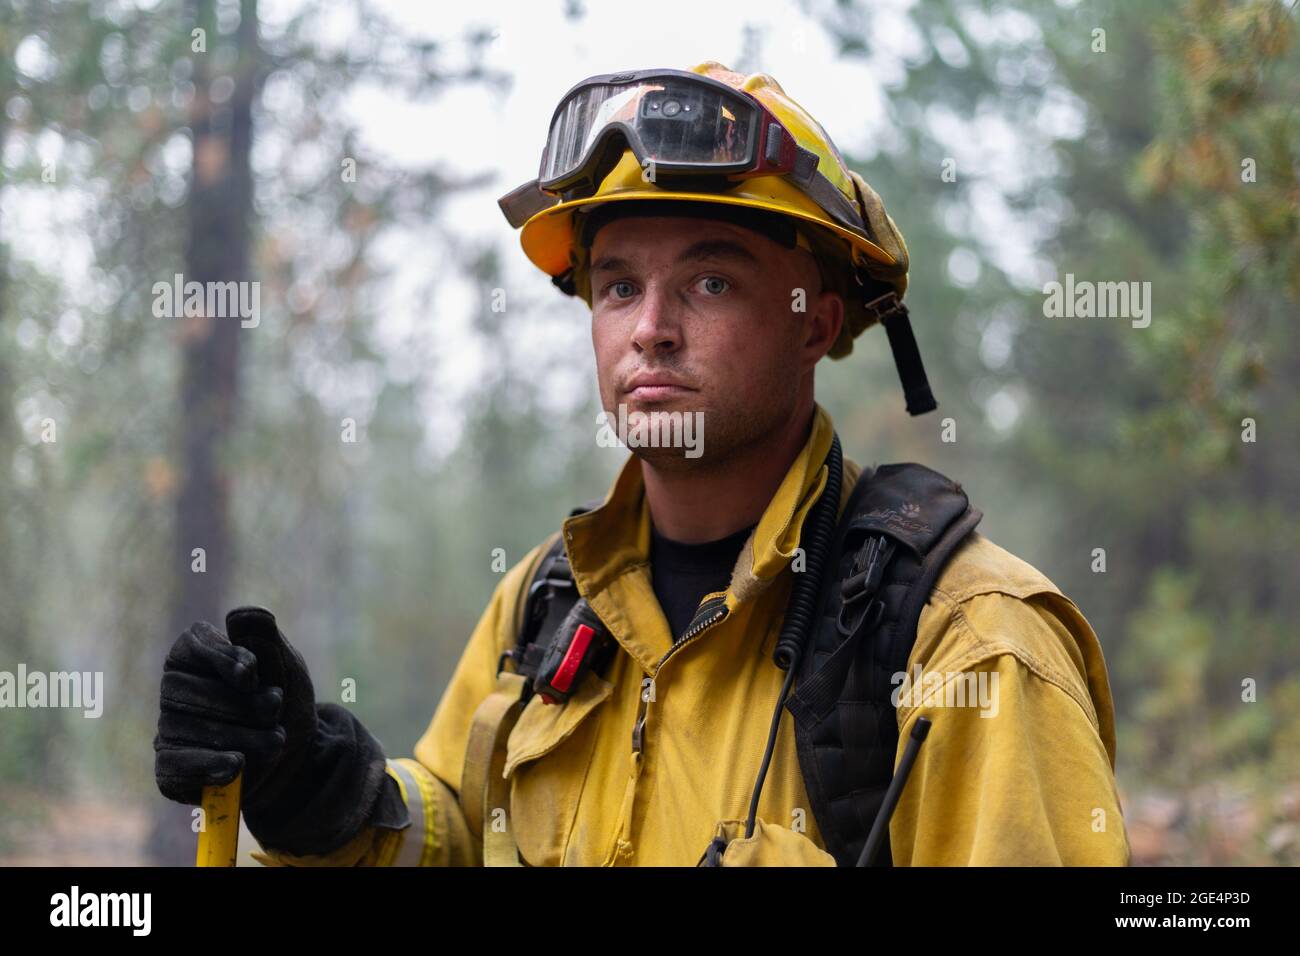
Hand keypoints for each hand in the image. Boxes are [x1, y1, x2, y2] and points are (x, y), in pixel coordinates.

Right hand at [154, 606, 316, 811]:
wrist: (297, 754)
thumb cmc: (284, 700)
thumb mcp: (285, 665)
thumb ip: (264, 637)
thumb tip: (238, 616)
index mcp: (196, 654)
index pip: (192, 646)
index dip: (221, 659)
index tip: (252, 675)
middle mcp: (175, 690)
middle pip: (187, 692)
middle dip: (239, 704)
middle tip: (276, 709)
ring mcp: (169, 730)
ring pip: (186, 731)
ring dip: (240, 737)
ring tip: (276, 740)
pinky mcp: (170, 769)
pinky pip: (174, 767)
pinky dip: (208, 766)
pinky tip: (237, 766)